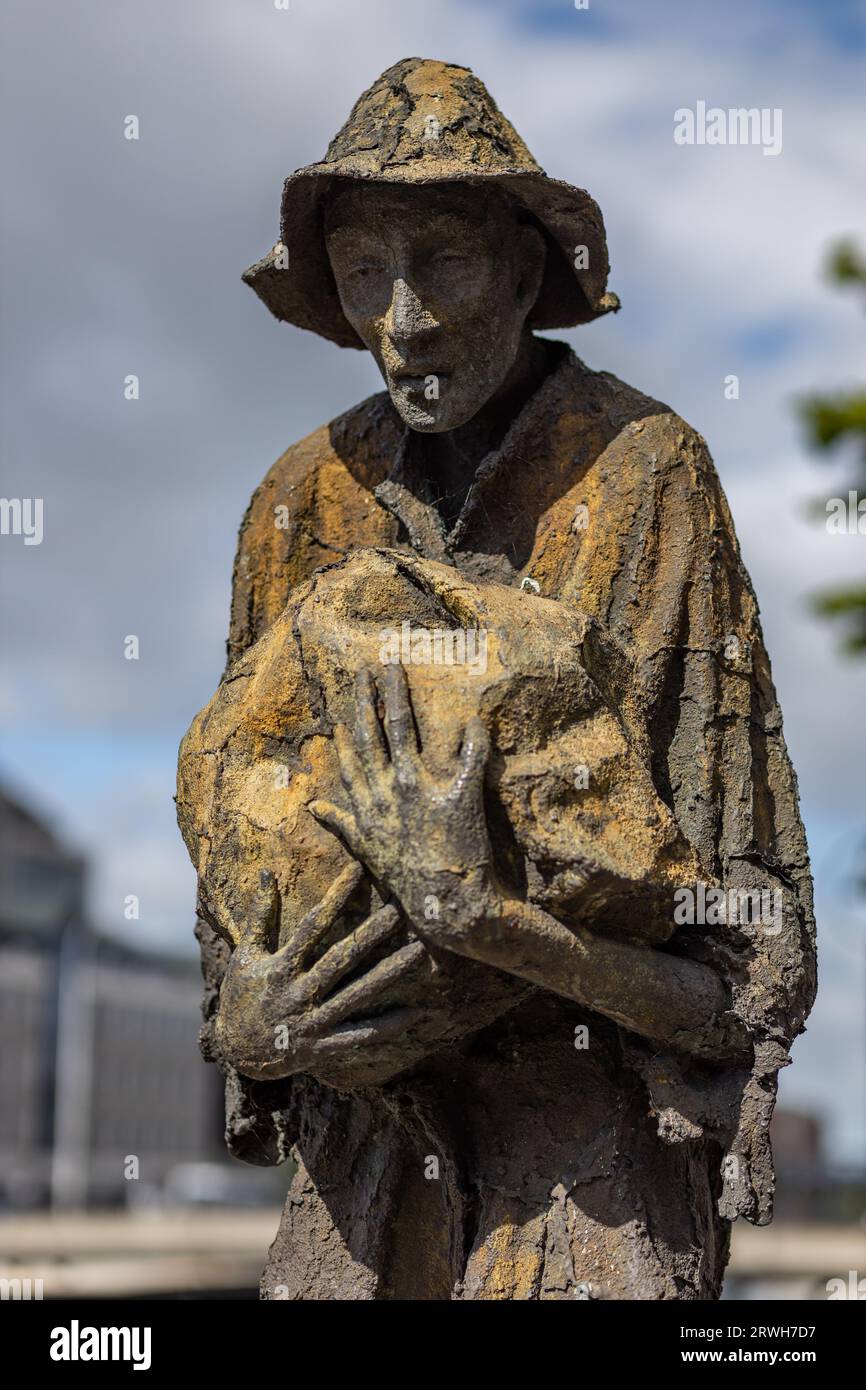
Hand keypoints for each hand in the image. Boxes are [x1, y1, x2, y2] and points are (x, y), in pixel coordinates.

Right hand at [214, 862, 425, 1080]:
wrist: (233, 1053)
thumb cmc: (240, 997)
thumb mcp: (244, 955)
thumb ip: (259, 915)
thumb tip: (268, 872)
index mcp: (281, 967)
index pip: (312, 925)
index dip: (335, 896)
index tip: (358, 870)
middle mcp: (300, 992)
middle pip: (343, 958)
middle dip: (372, 933)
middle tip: (400, 911)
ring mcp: (313, 1020)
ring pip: (358, 994)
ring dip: (390, 973)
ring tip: (419, 953)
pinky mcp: (323, 1045)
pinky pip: (360, 1035)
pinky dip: (387, 1026)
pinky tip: (414, 1012)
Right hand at [309, 663, 500, 954]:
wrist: (449, 909)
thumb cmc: (408, 879)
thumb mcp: (367, 851)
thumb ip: (342, 824)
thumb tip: (314, 806)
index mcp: (369, 806)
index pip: (352, 758)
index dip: (346, 728)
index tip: (342, 702)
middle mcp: (388, 793)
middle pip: (372, 734)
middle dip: (367, 697)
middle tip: (369, 666)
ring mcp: (419, 793)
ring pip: (403, 731)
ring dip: (398, 696)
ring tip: (395, 668)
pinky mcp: (456, 797)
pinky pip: (466, 758)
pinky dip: (472, 738)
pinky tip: (473, 718)